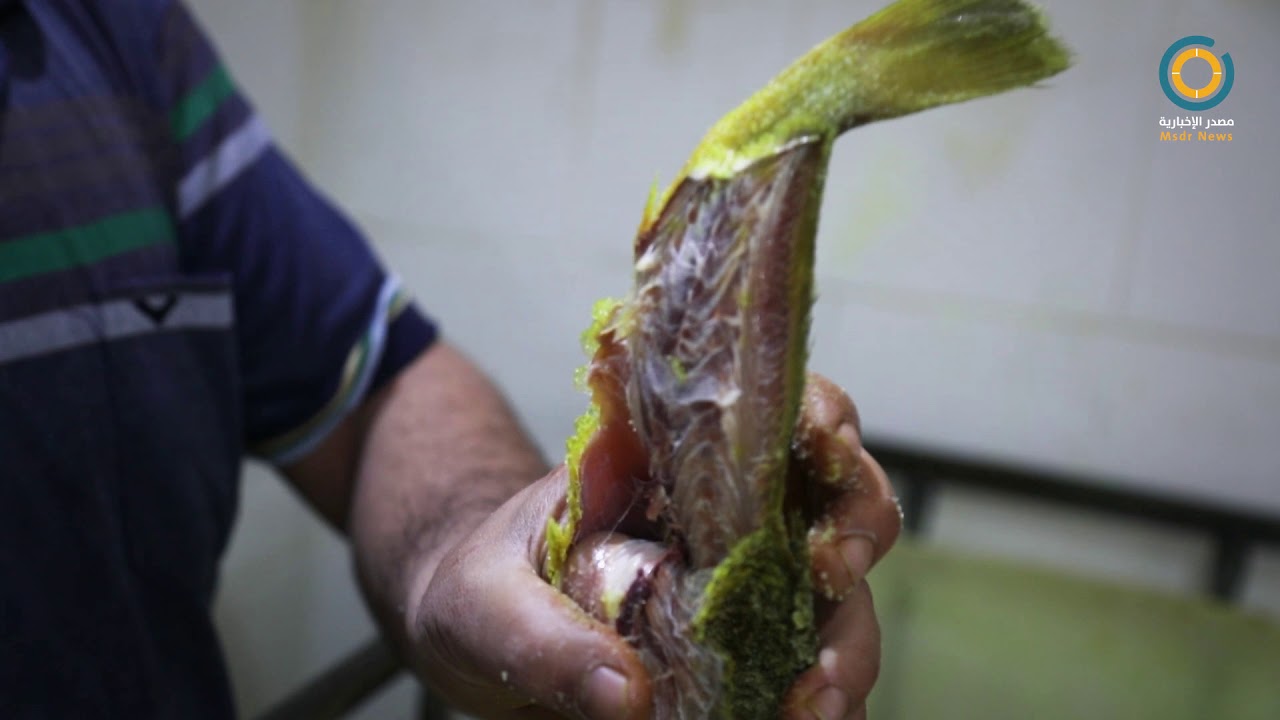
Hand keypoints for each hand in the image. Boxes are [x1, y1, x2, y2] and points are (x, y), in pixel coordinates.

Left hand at [408, 372, 897, 719]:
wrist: (472, 640)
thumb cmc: (475, 586)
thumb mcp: (480, 601)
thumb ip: (537, 638)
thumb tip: (625, 698)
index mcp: (673, 467)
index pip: (772, 413)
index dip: (821, 417)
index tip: (824, 446)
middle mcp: (731, 520)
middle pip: (839, 500)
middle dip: (858, 531)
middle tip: (831, 576)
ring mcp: (747, 591)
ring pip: (841, 601)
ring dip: (847, 647)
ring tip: (814, 705)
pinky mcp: (746, 660)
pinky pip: (809, 676)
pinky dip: (828, 703)